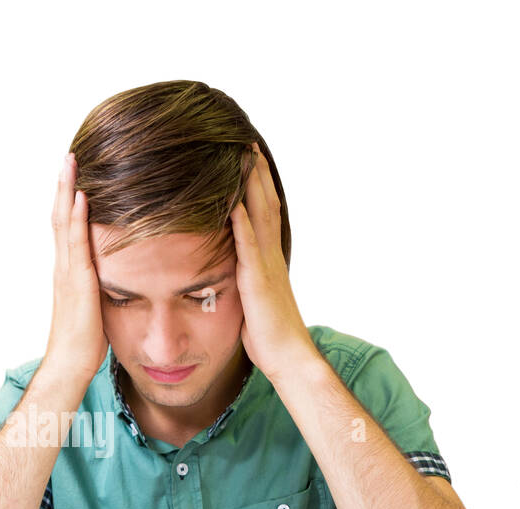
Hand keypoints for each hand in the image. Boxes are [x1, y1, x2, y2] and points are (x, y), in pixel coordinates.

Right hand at [44, 152, 108, 380]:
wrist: (70, 364)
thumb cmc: (85, 342)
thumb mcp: (96, 306)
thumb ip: (101, 285)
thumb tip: (118, 273)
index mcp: (69, 271)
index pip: (67, 227)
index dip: (69, 200)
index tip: (75, 174)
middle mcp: (63, 266)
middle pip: (61, 216)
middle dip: (65, 185)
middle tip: (69, 155)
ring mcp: (67, 272)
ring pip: (64, 222)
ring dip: (67, 191)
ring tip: (71, 162)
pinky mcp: (77, 282)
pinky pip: (76, 244)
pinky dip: (78, 218)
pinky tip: (83, 197)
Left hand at [230, 142, 320, 378]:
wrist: (287, 356)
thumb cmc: (268, 332)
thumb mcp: (254, 296)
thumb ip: (246, 275)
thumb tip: (233, 265)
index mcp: (267, 257)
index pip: (263, 210)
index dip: (255, 182)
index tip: (246, 156)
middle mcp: (269, 255)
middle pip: (264, 203)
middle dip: (254, 172)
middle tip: (245, 141)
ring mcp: (265, 266)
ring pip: (260, 217)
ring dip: (251, 187)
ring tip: (242, 158)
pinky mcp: (257, 282)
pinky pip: (249, 249)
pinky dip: (242, 226)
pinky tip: (232, 206)